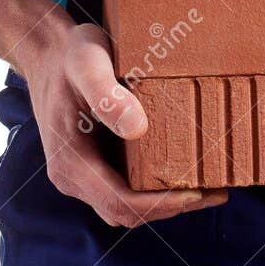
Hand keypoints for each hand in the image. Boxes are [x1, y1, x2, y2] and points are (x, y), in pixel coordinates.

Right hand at [15, 18, 227, 226]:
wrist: (47, 53)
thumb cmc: (70, 56)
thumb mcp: (88, 64)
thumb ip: (107, 96)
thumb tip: (138, 129)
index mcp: (70, 162)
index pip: (119, 202)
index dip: (161, 204)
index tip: (198, 193)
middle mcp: (72, 177)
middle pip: (126, 212)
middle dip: (172, 208)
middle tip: (217, 192)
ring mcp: (81, 174)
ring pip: (126, 206)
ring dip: (166, 203)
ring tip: (210, 187)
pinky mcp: (92, 165)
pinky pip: (124, 189)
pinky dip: (155, 189)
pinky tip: (183, 173)